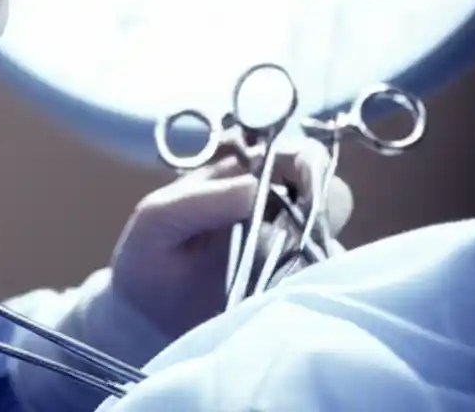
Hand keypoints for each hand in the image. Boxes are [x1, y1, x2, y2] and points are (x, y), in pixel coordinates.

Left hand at [110, 135, 354, 340]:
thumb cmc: (148, 258)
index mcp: (241, 178)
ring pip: (330, 237)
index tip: (305, 185)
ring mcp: (289, 248)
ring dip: (320, 246)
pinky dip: (317, 281)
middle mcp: (274, 208)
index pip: (292, 154)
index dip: (307, 162)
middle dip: (323, 205)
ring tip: (284, 267)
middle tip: (302, 229)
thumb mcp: (157, 220)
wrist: (144, 320)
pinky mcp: (293, 286)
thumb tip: (253, 185)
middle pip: (327, 192)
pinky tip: (285, 291)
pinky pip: (323, 279)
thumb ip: (199, 200)